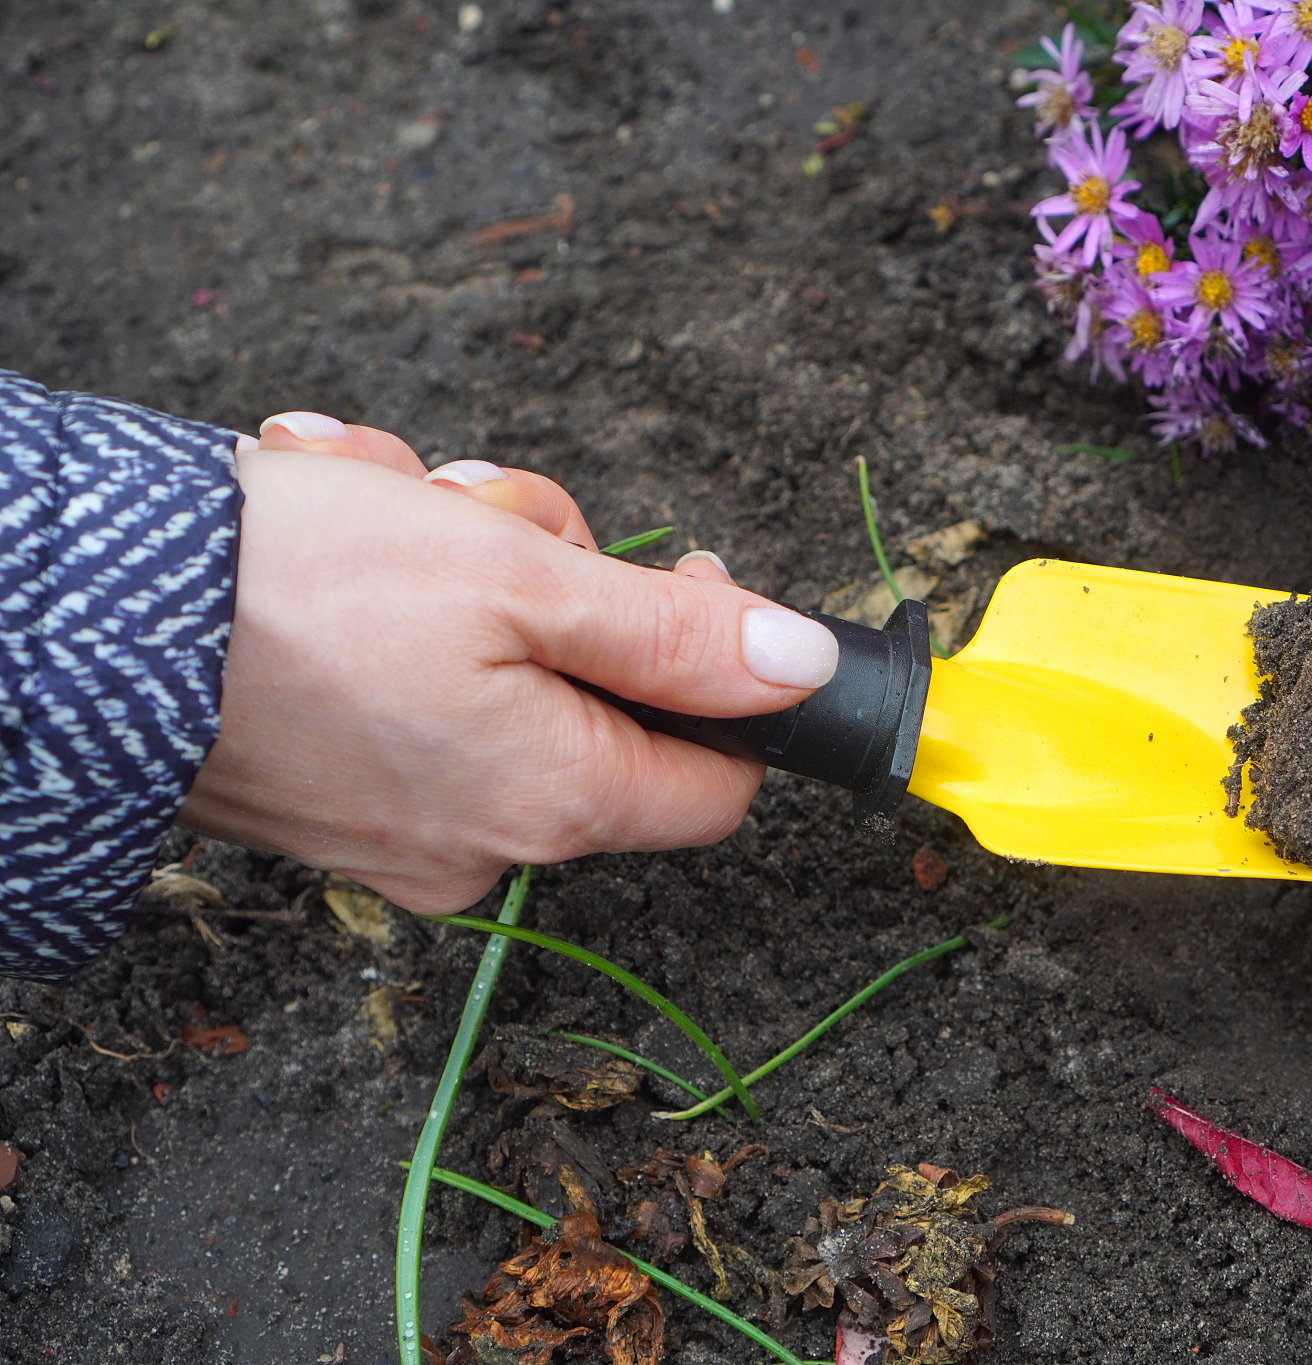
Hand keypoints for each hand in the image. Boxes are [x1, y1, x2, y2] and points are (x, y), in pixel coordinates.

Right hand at [182, 413, 839, 913]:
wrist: (74, 619)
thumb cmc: (294, 590)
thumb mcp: (522, 579)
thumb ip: (674, 638)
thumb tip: (801, 672)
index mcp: (555, 804)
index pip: (716, 779)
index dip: (722, 675)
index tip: (671, 580)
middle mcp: (485, 843)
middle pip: (602, 708)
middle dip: (565, 584)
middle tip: (488, 512)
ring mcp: (400, 830)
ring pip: (503, 681)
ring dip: (469, 568)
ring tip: (383, 497)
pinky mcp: (331, 798)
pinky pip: (413, 697)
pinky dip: (396, 609)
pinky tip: (338, 533)